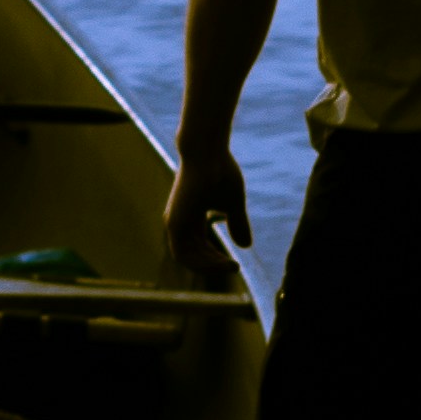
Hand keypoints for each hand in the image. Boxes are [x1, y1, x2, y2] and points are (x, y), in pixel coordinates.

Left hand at [162, 137, 253, 285]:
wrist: (207, 151)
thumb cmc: (220, 170)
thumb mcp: (233, 203)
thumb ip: (237, 223)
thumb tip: (245, 246)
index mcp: (190, 218)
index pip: (198, 249)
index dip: (214, 260)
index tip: (234, 264)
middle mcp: (179, 222)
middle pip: (193, 256)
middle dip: (214, 266)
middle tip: (235, 268)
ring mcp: (175, 223)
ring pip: (187, 259)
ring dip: (209, 267)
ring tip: (231, 267)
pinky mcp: (175, 222)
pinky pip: (183, 254)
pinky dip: (202, 262)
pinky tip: (222, 262)